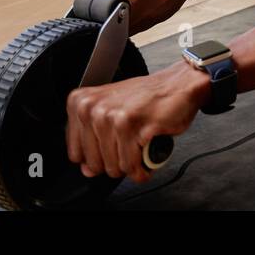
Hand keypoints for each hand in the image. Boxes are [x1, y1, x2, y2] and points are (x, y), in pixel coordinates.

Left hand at [65, 62, 208, 183]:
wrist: (179, 84)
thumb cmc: (147, 97)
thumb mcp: (111, 112)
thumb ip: (92, 140)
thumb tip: (88, 170)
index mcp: (80, 103)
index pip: (75, 154)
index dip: (96, 157)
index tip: (111, 148)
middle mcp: (93, 108)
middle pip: (94, 164)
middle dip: (115, 163)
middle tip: (129, 148)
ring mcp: (112, 117)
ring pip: (114, 167)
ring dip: (131, 166)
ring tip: (140, 148)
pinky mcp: (133, 127)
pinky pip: (132, 165)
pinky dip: (142, 169)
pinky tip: (148, 157)